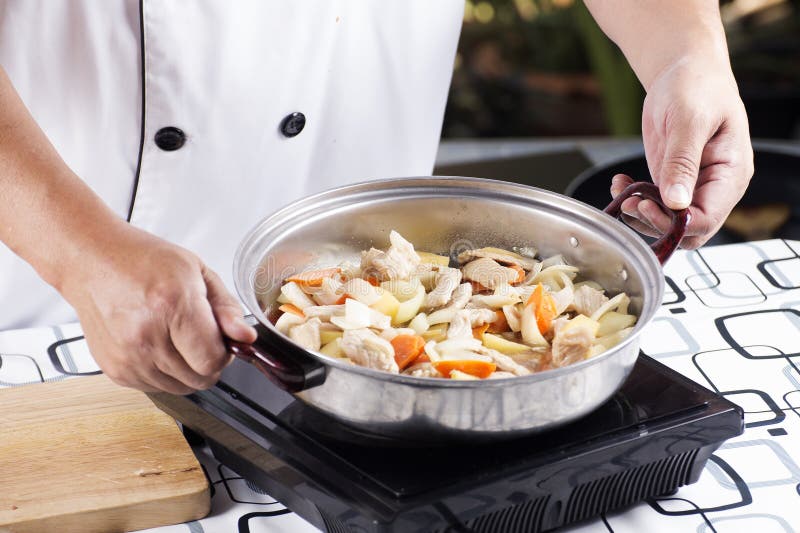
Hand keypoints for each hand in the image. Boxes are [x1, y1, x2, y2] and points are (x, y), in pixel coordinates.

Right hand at [60, 224, 256, 393]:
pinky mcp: (115, 370)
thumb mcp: (197, 271)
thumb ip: (226, 308)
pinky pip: (155, 387)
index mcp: (173, 305)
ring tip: (175, 336)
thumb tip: (245, 338)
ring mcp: (128, 356)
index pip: (213, 360)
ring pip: (180, 388)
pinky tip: (156, 343)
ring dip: (186, 369)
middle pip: (200, 378)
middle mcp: (147, 335)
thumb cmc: (143, 261)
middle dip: (208, 361)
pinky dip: (163, 372)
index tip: (220, 338)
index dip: (225, 352)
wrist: (92, 261)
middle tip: (198, 335)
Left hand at [610, 57, 753, 248]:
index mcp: (731, 173)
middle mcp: (715, 186)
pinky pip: (655, 206)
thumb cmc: (697, 86)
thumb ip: (683, 162)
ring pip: (669, 222)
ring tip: (622, 192)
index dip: (677, 222)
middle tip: (632, 203)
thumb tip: (677, 202)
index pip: (708, 218)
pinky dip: (635, 202)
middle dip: (657, 223)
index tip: (647, 206)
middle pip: (690, 229)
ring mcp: (693, 186)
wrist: (684, 71)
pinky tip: (622, 186)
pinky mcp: (672, 182)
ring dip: (641, 214)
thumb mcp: (690, 120)